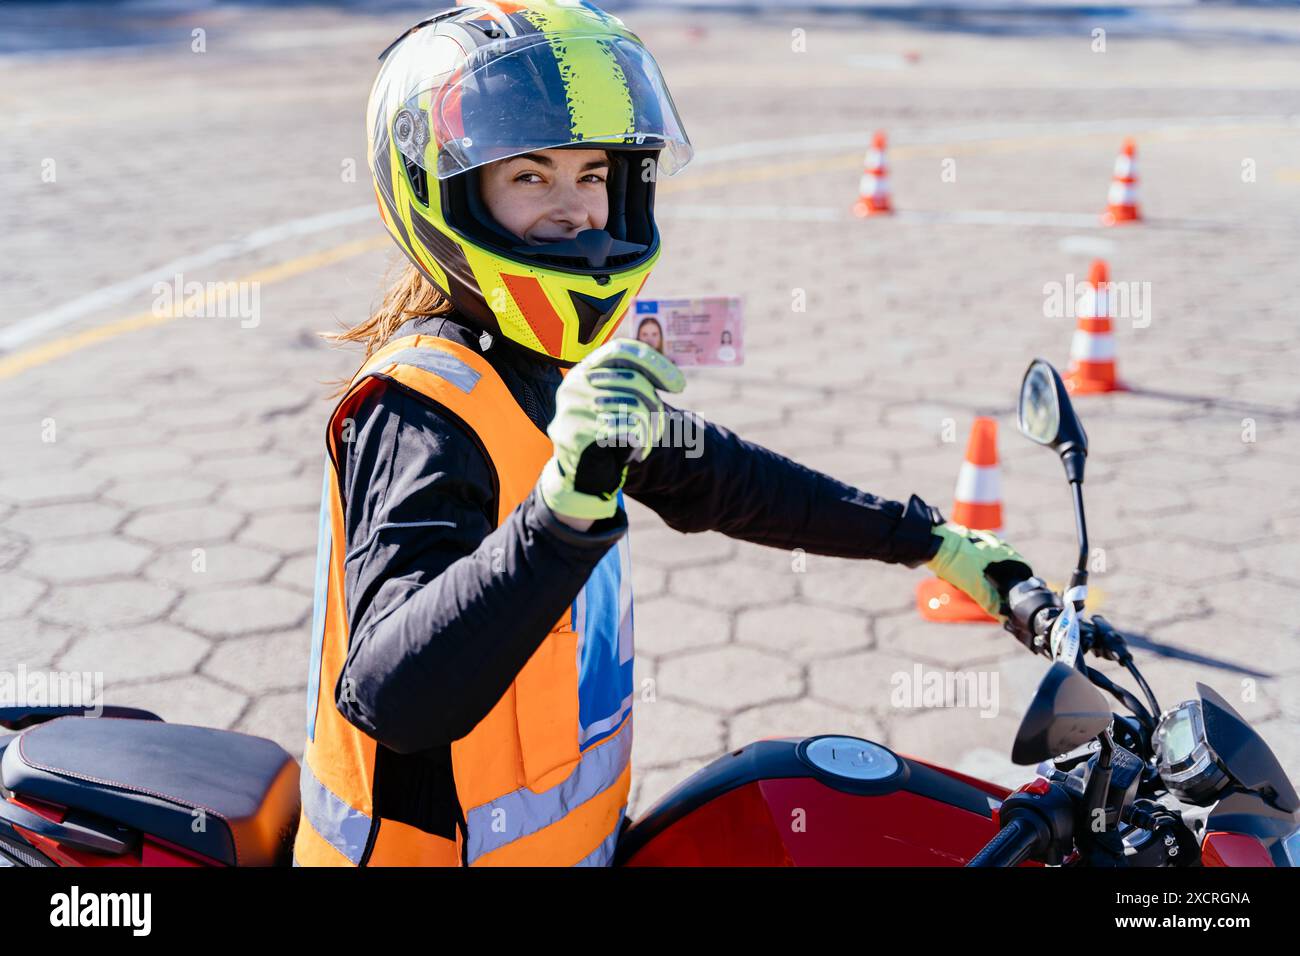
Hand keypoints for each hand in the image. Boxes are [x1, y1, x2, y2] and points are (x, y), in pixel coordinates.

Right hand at [539, 339, 685, 522]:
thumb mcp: (617, 403)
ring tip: (647, 441)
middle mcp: (574, 384)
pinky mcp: (576, 433)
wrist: (581, 475)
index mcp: (584, 370)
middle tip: (660, 427)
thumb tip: (675, 380)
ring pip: (633, 407)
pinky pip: (625, 429)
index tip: (679, 385)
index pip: (622, 350)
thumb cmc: (606, 434)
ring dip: (649, 429)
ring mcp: (572, 408)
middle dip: (655, 405)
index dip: (654, 363)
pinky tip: (637, 451)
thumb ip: (635, 385)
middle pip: (633, 381)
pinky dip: (639, 441)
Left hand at [926, 522, 1032, 620]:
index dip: (1022, 574)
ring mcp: (977, 538)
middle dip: (997, 577)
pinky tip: (955, 575)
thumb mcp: (971, 583)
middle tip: (993, 589)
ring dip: (979, 573)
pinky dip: (968, 567)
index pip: (1019, 561)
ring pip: (986, 559)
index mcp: (997, 548)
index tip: (1022, 585)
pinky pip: (972, 556)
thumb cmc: (953, 559)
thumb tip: (999, 612)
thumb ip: (987, 598)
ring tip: (965, 582)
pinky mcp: (964, 540)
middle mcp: (990, 540)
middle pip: (1003, 561)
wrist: (929, 542)